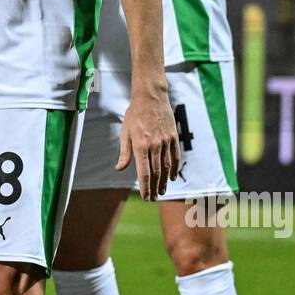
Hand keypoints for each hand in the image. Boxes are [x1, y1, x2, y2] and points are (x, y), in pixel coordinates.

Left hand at [116, 81, 179, 199]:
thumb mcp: (125, 133)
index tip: (146, 197)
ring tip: (162, 191)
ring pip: (166, 167)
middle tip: (154, 197)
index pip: (144, 172)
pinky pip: (175, 157)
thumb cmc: (134, 115)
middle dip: (154, 187)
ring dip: (164, 181)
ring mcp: (165, 142)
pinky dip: (174, 169)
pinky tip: (171, 177)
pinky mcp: (173, 137)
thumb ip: (124, 153)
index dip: (145, 187)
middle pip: (156, 172)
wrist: (151, 97)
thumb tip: (119, 169)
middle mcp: (154, 145)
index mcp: (140, 145)